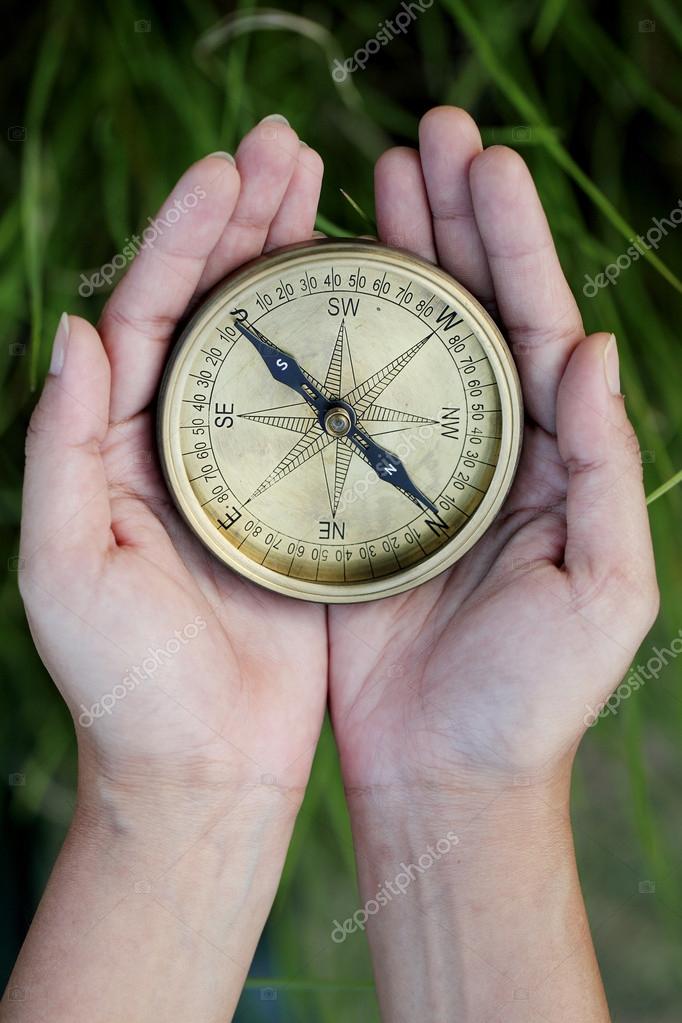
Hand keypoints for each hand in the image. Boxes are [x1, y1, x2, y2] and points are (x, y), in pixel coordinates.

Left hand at [20, 116, 326, 813]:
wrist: (200, 765)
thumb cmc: (125, 682)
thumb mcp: (68, 566)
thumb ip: (63, 448)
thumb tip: (74, 327)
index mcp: (113, 445)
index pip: (144, 314)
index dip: (183, 239)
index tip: (229, 171)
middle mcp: (174, 442)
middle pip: (207, 309)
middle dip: (243, 225)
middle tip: (289, 149)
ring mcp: (241, 467)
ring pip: (265, 344)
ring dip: (291, 266)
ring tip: (328, 191)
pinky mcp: (297, 503)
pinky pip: (317, 408)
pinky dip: (336, 347)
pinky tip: (367, 301)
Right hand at [328, 106, 658, 796]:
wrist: (445, 772)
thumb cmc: (531, 697)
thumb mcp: (602, 588)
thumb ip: (604, 469)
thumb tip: (596, 346)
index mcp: (551, 459)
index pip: (535, 325)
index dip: (511, 241)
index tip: (479, 161)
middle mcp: (488, 449)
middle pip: (471, 313)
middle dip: (451, 222)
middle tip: (421, 137)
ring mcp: (417, 468)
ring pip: (407, 343)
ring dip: (395, 261)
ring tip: (374, 181)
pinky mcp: (355, 500)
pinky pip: (344, 404)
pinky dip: (333, 340)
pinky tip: (313, 287)